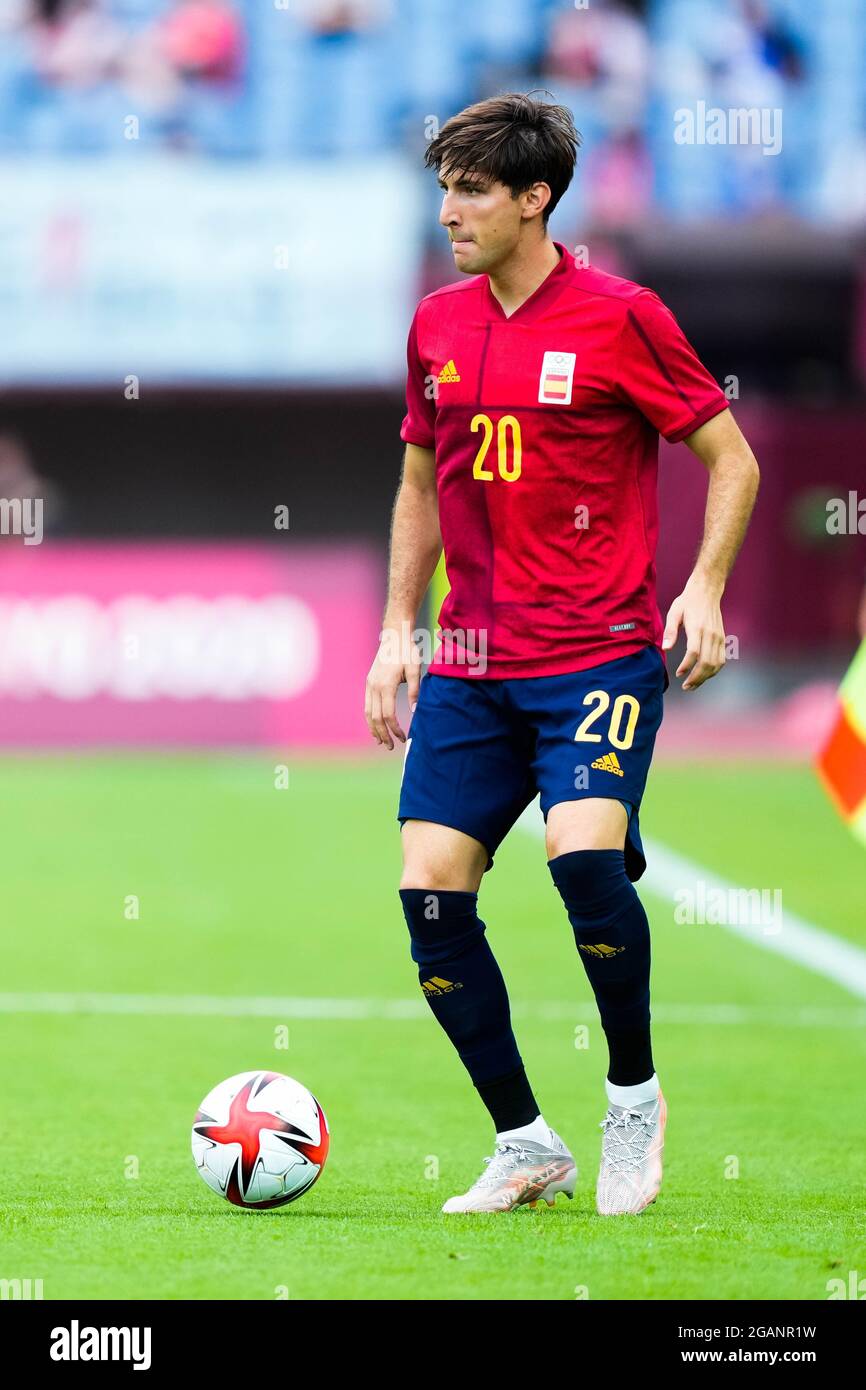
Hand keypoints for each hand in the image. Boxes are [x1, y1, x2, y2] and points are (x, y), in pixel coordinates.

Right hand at [364, 625, 422, 748]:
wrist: (394, 636)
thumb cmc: (407, 652)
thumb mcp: (415, 670)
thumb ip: (416, 692)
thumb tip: (416, 712)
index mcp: (386, 685)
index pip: (388, 715)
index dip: (395, 729)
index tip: (403, 737)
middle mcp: (374, 686)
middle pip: (375, 718)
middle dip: (382, 734)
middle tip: (390, 747)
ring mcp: (369, 684)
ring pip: (368, 713)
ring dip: (373, 729)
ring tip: (380, 741)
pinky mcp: (369, 682)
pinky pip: (367, 704)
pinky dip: (370, 718)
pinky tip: (375, 725)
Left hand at [662, 575, 725, 690]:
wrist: (707, 591)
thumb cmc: (687, 602)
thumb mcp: (674, 612)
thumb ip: (670, 631)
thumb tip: (665, 648)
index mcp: (697, 628)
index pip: (694, 652)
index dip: (686, 666)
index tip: (678, 674)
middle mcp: (710, 634)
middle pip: (707, 662)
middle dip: (697, 678)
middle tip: (686, 687)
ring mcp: (719, 637)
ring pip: (716, 664)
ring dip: (705, 677)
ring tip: (693, 685)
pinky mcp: (722, 638)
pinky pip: (722, 659)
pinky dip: (714, 671)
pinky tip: (704, 676)